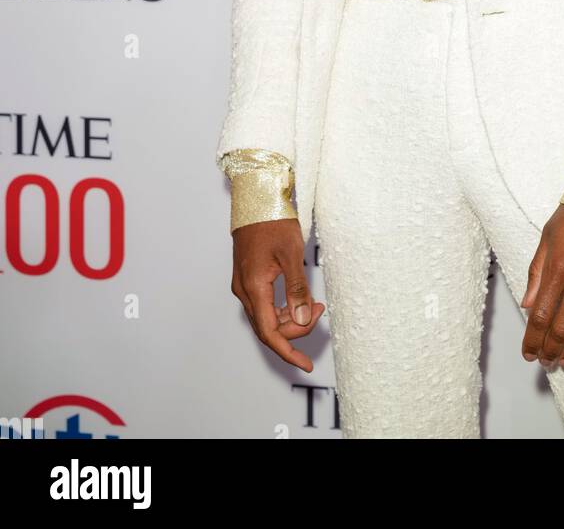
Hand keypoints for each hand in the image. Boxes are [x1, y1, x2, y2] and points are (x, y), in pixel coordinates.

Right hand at [230, 218, 324, 371]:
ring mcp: (243, 285)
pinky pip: (262, 305)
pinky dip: (281, 309)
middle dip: (295, 330)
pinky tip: (296, 300)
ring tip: (314, 304)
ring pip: (265, 318)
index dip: (288, 352)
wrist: (256, 200)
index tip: (305, 365)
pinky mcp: (247, 279)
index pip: (269, 332)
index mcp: (254, 286)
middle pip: (268, 328)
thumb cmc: (273, 221)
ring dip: (289, 319)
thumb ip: (297, 289)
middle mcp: (244, 290)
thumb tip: (303, 319)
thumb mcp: (292, 254)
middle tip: (319, 312)